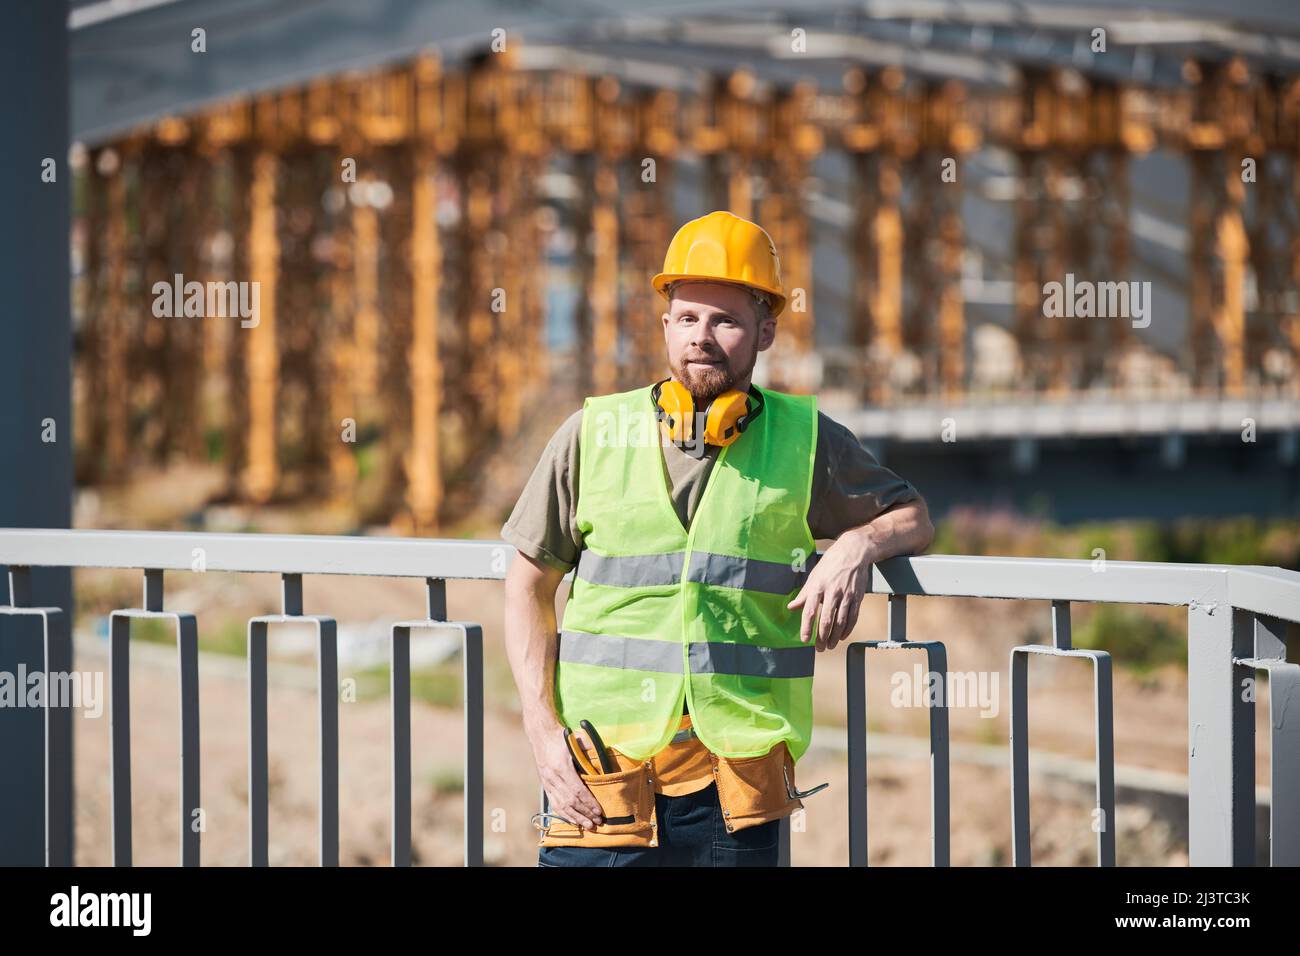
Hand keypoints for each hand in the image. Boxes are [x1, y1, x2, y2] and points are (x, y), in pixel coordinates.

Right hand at [530, 725, 604, 829]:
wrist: (541, 735)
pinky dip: (564, 814)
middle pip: (571, 801)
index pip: (577, 791)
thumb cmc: (560, 737)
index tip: (598, 811)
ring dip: (576, 817)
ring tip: (588, 825)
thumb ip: (588, 746)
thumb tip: (604, 752)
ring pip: (562, 806)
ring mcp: (548, 783)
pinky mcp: (545, 785)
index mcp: (562, 767)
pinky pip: (554, 804)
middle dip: (585, 813)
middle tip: (597, 821)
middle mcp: (553, 778)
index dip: (588, 803)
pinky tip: (573, 820)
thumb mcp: (575, 739)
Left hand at [787, 529, 871, 652]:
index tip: (804, 639)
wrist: (853, 552)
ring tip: (830, 645)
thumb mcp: (814, 576)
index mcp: (818, 587)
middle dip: (822, 637)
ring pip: (840, 621)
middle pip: (826, 620)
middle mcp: (832, 592)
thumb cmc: (830, 564)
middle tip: (819, 648)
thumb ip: (803, 594)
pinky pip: (853, 617)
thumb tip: (791, 607)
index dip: (807, 627)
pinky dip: (848, 629)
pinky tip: (843, 636)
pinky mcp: (857, 597)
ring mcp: (846, 596)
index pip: (810, 611)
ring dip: (835, 637)